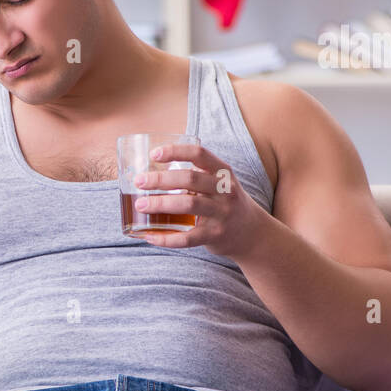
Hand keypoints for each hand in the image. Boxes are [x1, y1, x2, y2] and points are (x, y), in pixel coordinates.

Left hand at [132, 142, 268, 260]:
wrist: (251, 232)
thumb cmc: (224, 202)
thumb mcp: (218, 182)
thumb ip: (194, 174)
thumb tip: (150, 170)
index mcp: (222, 172)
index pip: (199, 154)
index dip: (175, 151)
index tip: (153, 154)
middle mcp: (225, 190)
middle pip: (190, 179)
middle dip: (160, 180)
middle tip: (139, 181)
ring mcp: (221, 214)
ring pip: (188, 205)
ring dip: (160, 204)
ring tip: (140, 205)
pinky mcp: (215, 235)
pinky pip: (188, 238)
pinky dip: (167, 239)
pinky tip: (150, 237)